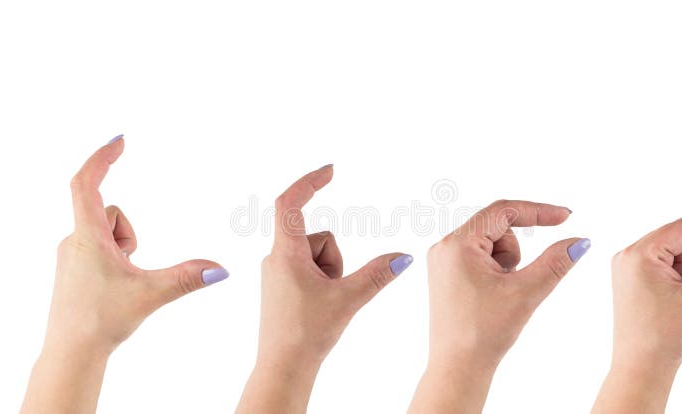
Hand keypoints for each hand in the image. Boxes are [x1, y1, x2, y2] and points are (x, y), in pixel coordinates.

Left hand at [21, 136, 228, 413]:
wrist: (71, 353)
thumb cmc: (101, 321)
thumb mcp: (151, 295)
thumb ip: (188, 278)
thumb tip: (223, 269)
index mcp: (87, 237)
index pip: (86, 183)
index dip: (101, 157)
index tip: (120, 140)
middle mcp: (74, 240)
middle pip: (110, 213)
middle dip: (131, 235)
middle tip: (132, 264)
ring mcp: (72, 254)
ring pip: (108, 232)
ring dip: (124, 247)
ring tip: (120, 282)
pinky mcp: (74, 268)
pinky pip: (101, 246)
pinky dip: (116, 257)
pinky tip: (113, 287)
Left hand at [237, 165, 412, 413]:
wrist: (283, 367)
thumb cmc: (306, 334)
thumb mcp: (349, 299)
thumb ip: (378, 274)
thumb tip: (404, 256)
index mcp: (285, 253)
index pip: (290, 203)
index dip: (309, 182)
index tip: (331, 171)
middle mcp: (276, 257)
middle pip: (320, 237)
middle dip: (336, 259)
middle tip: (330, 292)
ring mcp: (279, 272)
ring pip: (319, 256)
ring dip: (330, 274)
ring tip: (322, 304)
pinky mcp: (282, 285)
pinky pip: (311, 270)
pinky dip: (323, 282)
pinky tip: (318, 308)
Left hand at [409, 200, 588, 413]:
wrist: (458, 367)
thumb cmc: (486, 332)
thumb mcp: (527, 292)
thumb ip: (556, 262)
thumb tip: (581, 241)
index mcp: (457, 244)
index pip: (503, 210)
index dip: (538, 212)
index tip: (566, 217)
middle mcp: (444, 246)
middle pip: (497, 227)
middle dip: (516, 252)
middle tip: (515, 283)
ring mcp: (443, 260)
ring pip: (491, 244)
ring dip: (507, 263)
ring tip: (500, 294)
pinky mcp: (446, 274)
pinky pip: (480, 257)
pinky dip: (496, 271)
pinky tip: (491, 298)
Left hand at [592, 218, 681, 412]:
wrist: (641, 366)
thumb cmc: (664, 335)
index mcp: (638, 254)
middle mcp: (627, 255)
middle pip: (679, 241)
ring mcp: (627, 266)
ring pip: (674, 255)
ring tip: (679, 301)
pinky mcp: (631, 278)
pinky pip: (664, 267)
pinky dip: (677, 280)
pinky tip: (672, 303)